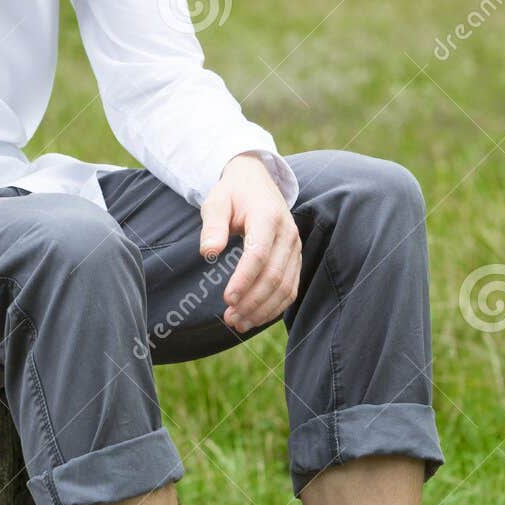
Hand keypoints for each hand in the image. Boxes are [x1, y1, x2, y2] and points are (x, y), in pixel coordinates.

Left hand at [199, 152, 300, 333]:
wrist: (257, 181)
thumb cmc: (233, 194)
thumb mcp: (216, 201)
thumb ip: (213, 225)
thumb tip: (208, 252)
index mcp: (267, 217)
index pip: (259, 255)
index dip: (244, 280)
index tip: (227, 298)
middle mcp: (287, 233)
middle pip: (274, 275)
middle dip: (252, 301)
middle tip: (229, 318)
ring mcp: (295, 247)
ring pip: (286, 286)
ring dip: (263, 309)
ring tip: (239, 323)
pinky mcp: (295, 258)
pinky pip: (291, 288)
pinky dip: (275, 307)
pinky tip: (255, 317)